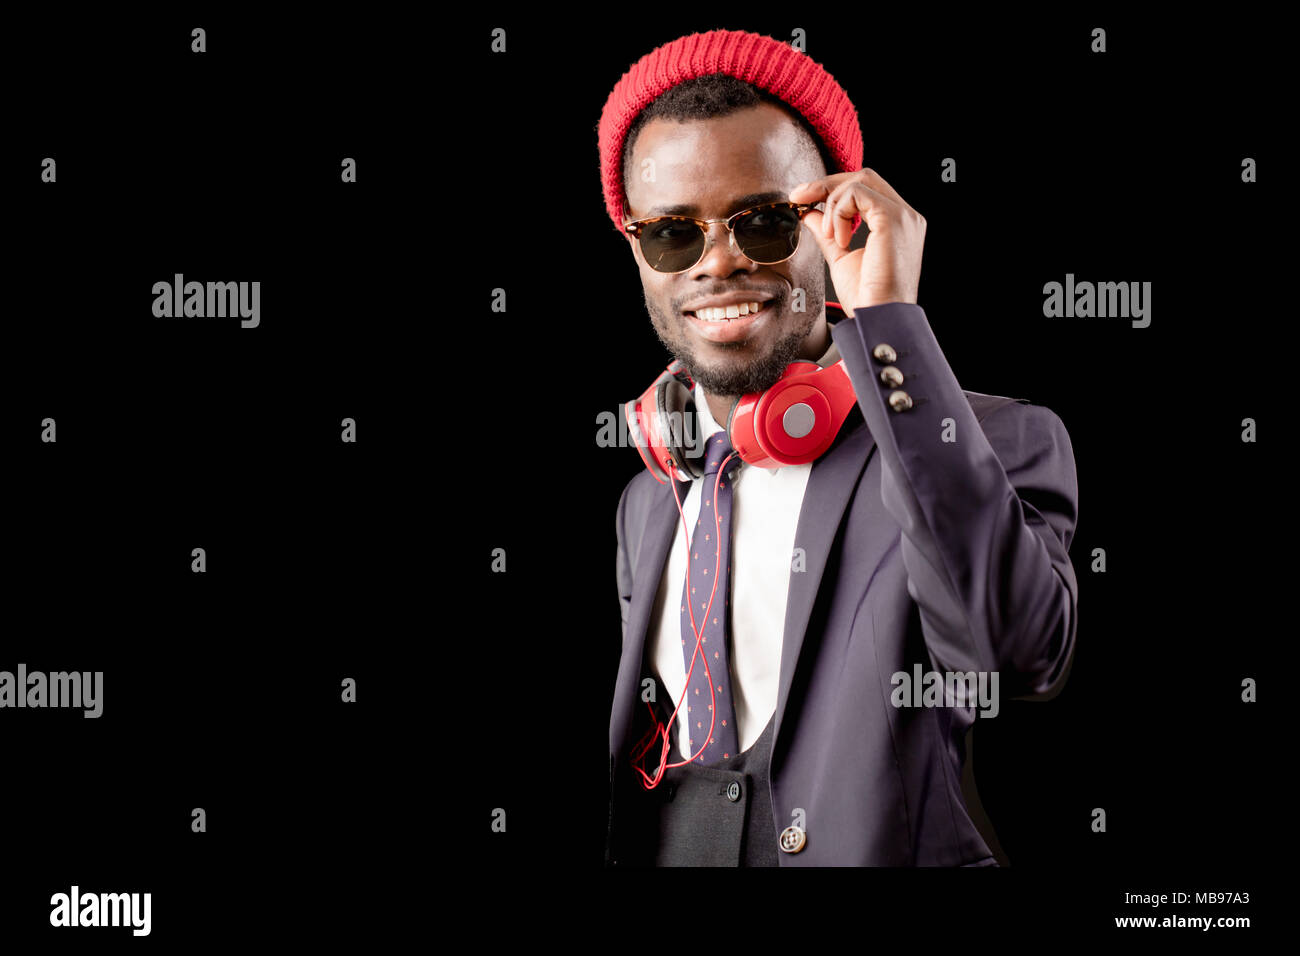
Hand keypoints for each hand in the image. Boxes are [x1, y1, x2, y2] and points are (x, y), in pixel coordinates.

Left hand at [789, 169, 925, 313]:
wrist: (879, 318)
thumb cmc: (867, 298)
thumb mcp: (841, 258)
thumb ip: (828, 233)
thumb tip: (809, 213)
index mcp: (897, 223)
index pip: (866, 189)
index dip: (832, 188)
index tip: (802, 197)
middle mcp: (905, 216)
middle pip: (864, 177)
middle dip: (826, 184)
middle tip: (799, 197)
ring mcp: (903, 216)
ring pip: (859, 182)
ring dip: (833, 204)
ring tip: (831, 236)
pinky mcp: (894, 219)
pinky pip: (858, 194)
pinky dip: (839, 212)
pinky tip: (839, 238)